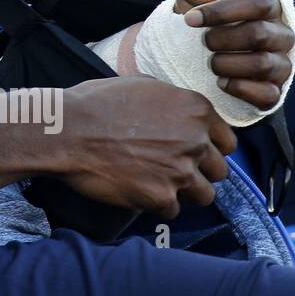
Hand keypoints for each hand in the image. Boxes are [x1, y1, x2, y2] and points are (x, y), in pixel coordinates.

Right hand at [56, 75, 235, 218]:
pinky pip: (172, 210)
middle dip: (198, 171)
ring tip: (157, 182)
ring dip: (183, 192)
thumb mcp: (142, 85)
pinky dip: (155, 204)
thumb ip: (173, 102)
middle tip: (171, 169)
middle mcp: (195, 140)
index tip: (192, 152)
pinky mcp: (161, 197)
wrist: (67, 130)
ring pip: (204, 195)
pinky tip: (136, 189)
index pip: (227, 142)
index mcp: (195, 110)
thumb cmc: (96, 103)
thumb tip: (181, 113)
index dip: (209, 148)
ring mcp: (180, 171)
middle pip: (219, 170)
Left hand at [173, 0, 292, 110]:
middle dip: (220, 39)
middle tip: (203, 43)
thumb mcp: (193, 1)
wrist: (197, 60)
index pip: (258, 2)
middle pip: (259, 34)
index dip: (222, 10)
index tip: (190, 19)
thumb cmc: (202, 23)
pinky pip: (267, 94)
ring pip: (262, 64)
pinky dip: (238, 88)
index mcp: (268, 7)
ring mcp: (282, 64)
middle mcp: (282, 35)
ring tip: (209, 62)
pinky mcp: (275, 91)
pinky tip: (220, 82)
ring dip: (226, 64)